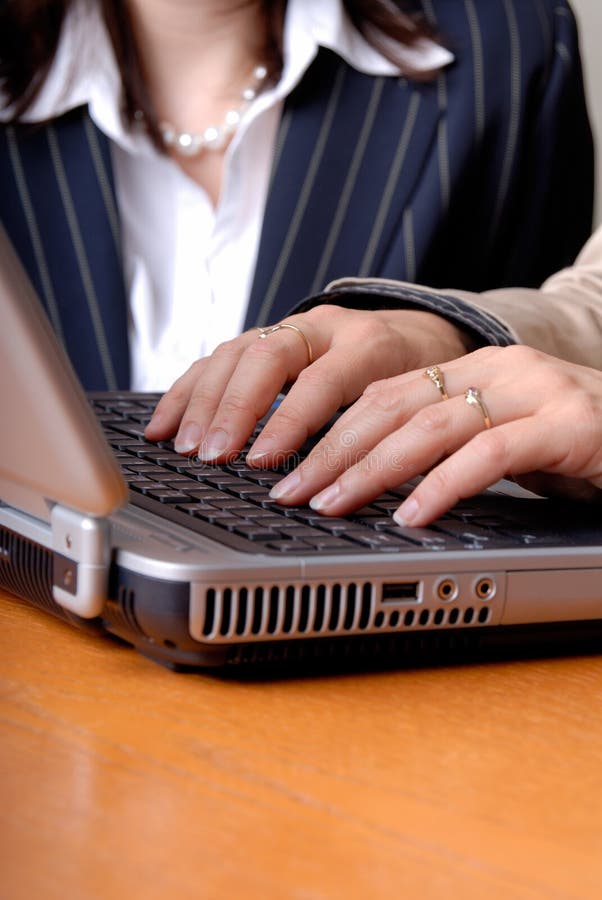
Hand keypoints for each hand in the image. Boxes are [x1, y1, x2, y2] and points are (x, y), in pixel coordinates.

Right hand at [145, 304, 474, 460]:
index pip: (321, 381)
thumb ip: (385, 433)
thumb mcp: (417, 403)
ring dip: (203, 402)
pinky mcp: (267, 337)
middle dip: (233, 409)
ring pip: (235, 352)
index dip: (288, 422)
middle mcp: (325, 327)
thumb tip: (356, 489)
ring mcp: (290, 329)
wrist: (421, 331)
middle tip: (211, 454)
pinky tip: (165, 423)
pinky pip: (218, 358)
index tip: (260, 462)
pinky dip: (188, 391)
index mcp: (369, 343)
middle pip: (267, 356)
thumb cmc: (421, 377)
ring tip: (183, 446)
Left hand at [268, 346, 601, 524]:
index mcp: (475, 368)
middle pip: (394, 406)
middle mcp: (499, 369)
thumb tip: (373, 479)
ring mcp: (535, 391)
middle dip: (333, 452)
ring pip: (432, 426)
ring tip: (333, 505)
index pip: (383, 394)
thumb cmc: (577, 444)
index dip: (329, 432)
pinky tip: (411, 516)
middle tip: (292, 492)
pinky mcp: (569, 424)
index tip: (289, 471)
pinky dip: (443, 486)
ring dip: (372, 470)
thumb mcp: (500, 437)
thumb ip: (446, 445)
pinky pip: (490, 454)